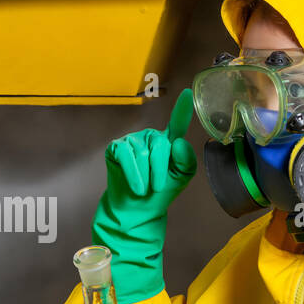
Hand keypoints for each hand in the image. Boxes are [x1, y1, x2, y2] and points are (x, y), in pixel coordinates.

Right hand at [91, 90, 196, 302]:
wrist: (137, 210)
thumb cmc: (159, 193)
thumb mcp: (180, 178)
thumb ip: (186, 161)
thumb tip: (178, 143)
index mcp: (169, 142)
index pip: (177, 123)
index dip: (181, 109)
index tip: (187, 93)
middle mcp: (151, 136)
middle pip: (161, 145)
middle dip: (160, 170)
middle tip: (157, 187)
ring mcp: (133, 140)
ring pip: (144, 153)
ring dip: (146, 176)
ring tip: (144, 188)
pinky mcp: (116, 148)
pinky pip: (127, 155)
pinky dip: (133, 173)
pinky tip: (135, 186)